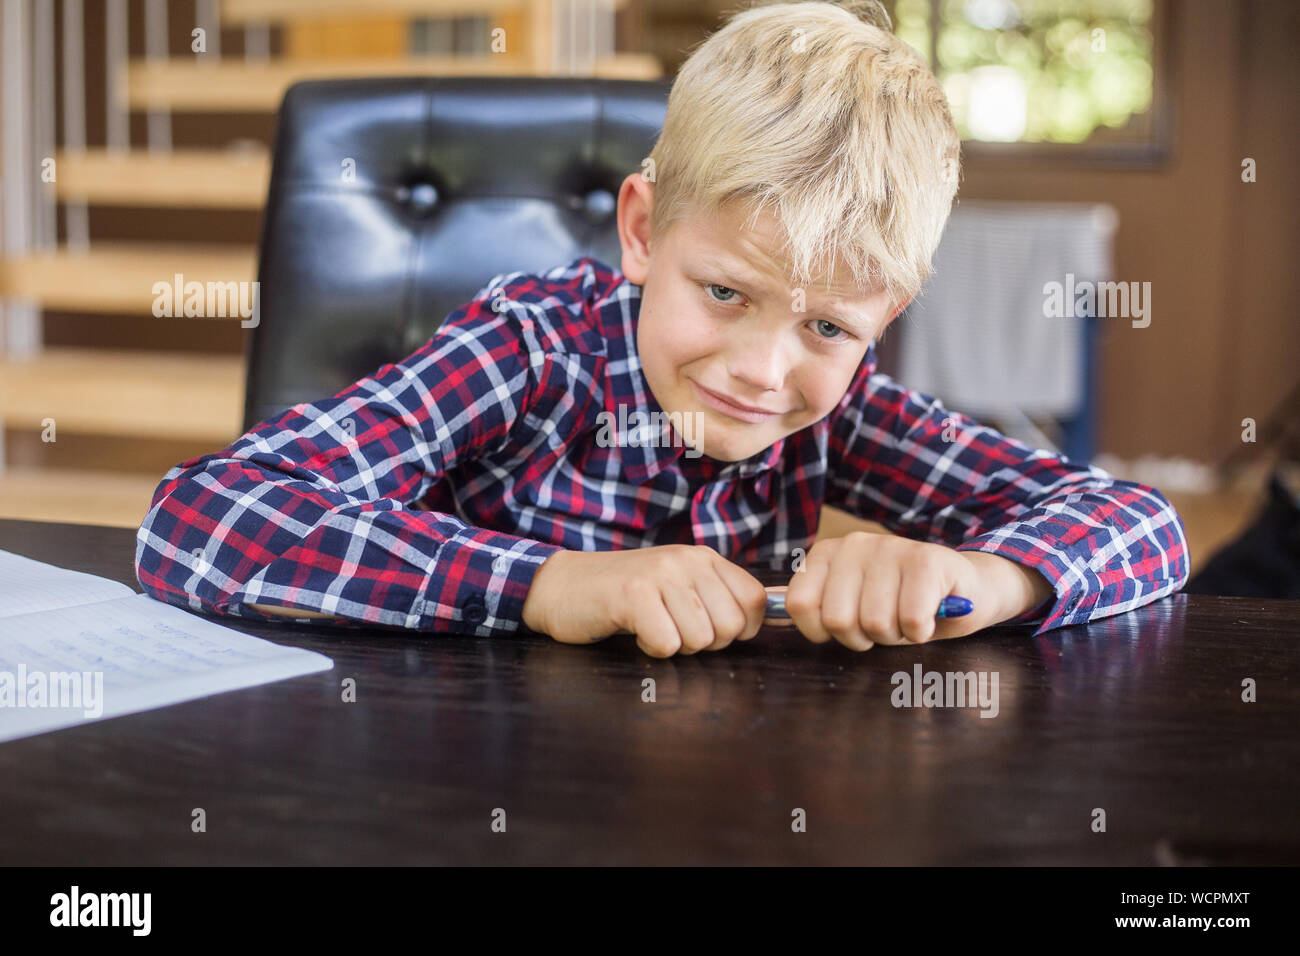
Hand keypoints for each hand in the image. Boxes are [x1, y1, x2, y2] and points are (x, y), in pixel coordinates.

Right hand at [522, 545, 768, 657]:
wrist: (562, 586)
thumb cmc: (624, 596)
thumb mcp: (678, 587)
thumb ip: (717, 599)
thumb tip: (761, 623)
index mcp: (704, 558)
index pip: (754, 601)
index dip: (739, 630)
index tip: (707, 628)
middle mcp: (686, 560)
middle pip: (730, 627)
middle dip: (704, 643)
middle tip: (672, 628)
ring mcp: (660, 575)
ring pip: (699, 639)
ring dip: (674, 646)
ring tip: (650, 626)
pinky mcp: (633, 594)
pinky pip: (666, 643)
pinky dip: (651, 649)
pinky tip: (635, 631)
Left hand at [784, 531, 1052, 649]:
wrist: (966, 589)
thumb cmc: (900, 603)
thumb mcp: (850, 603)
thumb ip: (815, 606)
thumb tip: (768, 613)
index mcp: (827, 553)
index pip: (799, 605)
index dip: (822, 632)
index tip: (846, 627)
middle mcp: (855, 544)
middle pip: (838, 620)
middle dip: (863, 638)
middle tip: (884, 624)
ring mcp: (891, 547)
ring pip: (875, 623)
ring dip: (896, 635)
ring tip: (907, 617)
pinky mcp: (927, 560)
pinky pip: (911, 621)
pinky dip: (921, 632)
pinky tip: (929, 615)